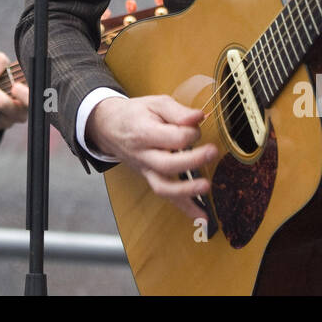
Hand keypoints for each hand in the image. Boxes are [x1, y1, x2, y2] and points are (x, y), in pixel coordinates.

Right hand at [86, 95, 216, 221]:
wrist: (109, 127)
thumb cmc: (135, 114)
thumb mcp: (155, 103)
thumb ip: (178, 111)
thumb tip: (199, 117)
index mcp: (144, 133)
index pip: (172, 137)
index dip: (191, 131)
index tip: (196, 125)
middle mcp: (143, 155)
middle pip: (167, 164)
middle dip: (193, 160)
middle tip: (212, 152)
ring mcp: (146, 171)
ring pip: (163, 187)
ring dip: (186, 191)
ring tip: (206, 186)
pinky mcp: (150, 179)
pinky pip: (167, 197)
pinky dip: (185, 208)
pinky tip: (202, 217)